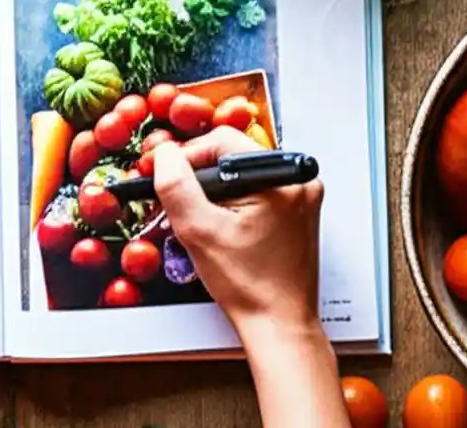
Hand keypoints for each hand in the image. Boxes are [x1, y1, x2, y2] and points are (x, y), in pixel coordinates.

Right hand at [152, 127, 322, 330]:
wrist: (279, 323)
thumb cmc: (250, 286)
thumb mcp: (199, 231)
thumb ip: (177, 187)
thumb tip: (165, 155)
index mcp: (281, 176)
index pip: (221, 141)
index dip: (186, 157)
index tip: (165, 176)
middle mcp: (298, 180)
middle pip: (233, 156)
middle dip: (201, 177)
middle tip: (181, 204)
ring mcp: (301, 196)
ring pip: (243, 174)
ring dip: (217, 191)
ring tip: (203, 221)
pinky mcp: (298, 212)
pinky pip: (258, 191)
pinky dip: (235, 203)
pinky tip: (225, 229)